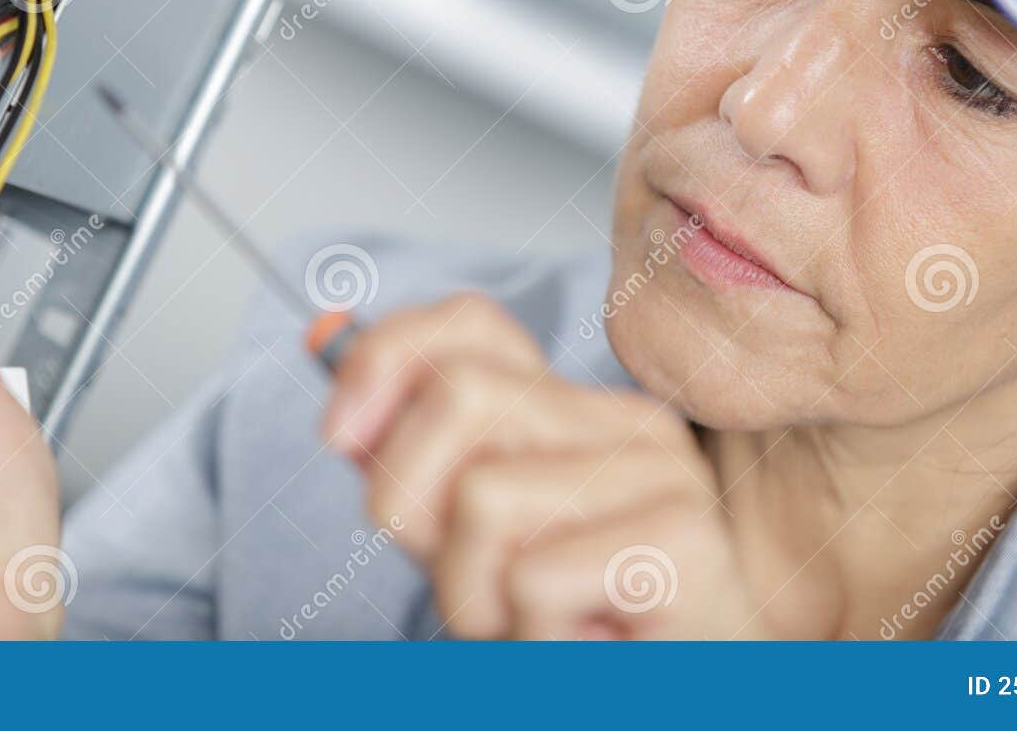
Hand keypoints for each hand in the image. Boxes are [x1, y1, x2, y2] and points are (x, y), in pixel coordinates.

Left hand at [323, 291, 763, 638]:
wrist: (678, 697)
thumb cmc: (570, 632)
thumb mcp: (466, 541)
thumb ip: (412, 467)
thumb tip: (334, 377)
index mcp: (580, 410)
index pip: (472, 324)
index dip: (384, 358)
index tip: (340, 436)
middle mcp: (628, 423)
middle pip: (459, 393)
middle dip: (414, 503)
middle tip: (469, 583)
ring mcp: (663, 475)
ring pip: (482, 494)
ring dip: (473, 595)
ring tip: (532, 626)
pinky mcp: (683, 543)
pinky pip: (532, 578)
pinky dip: (529, 637)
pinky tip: (578, 646)